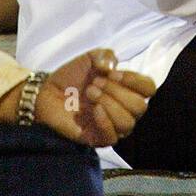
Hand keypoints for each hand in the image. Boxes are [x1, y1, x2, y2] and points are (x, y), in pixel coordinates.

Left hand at [0, 49, 155, 147]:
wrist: (46, 92)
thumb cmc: (72, 76)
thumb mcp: (91, 58)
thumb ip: (106, 56)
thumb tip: (113, 68)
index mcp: (127, 90)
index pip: (149, 89)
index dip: (135, 80)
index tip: (112, 73)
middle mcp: (124, 109)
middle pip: (140, 107)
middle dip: (118, 92)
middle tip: (95, 84)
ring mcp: (111, 126)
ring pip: (128, 122)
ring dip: (110, 104)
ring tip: (90, 93)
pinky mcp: (97, 139)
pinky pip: (112, 137)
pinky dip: (105, 121)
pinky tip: (93, 109)